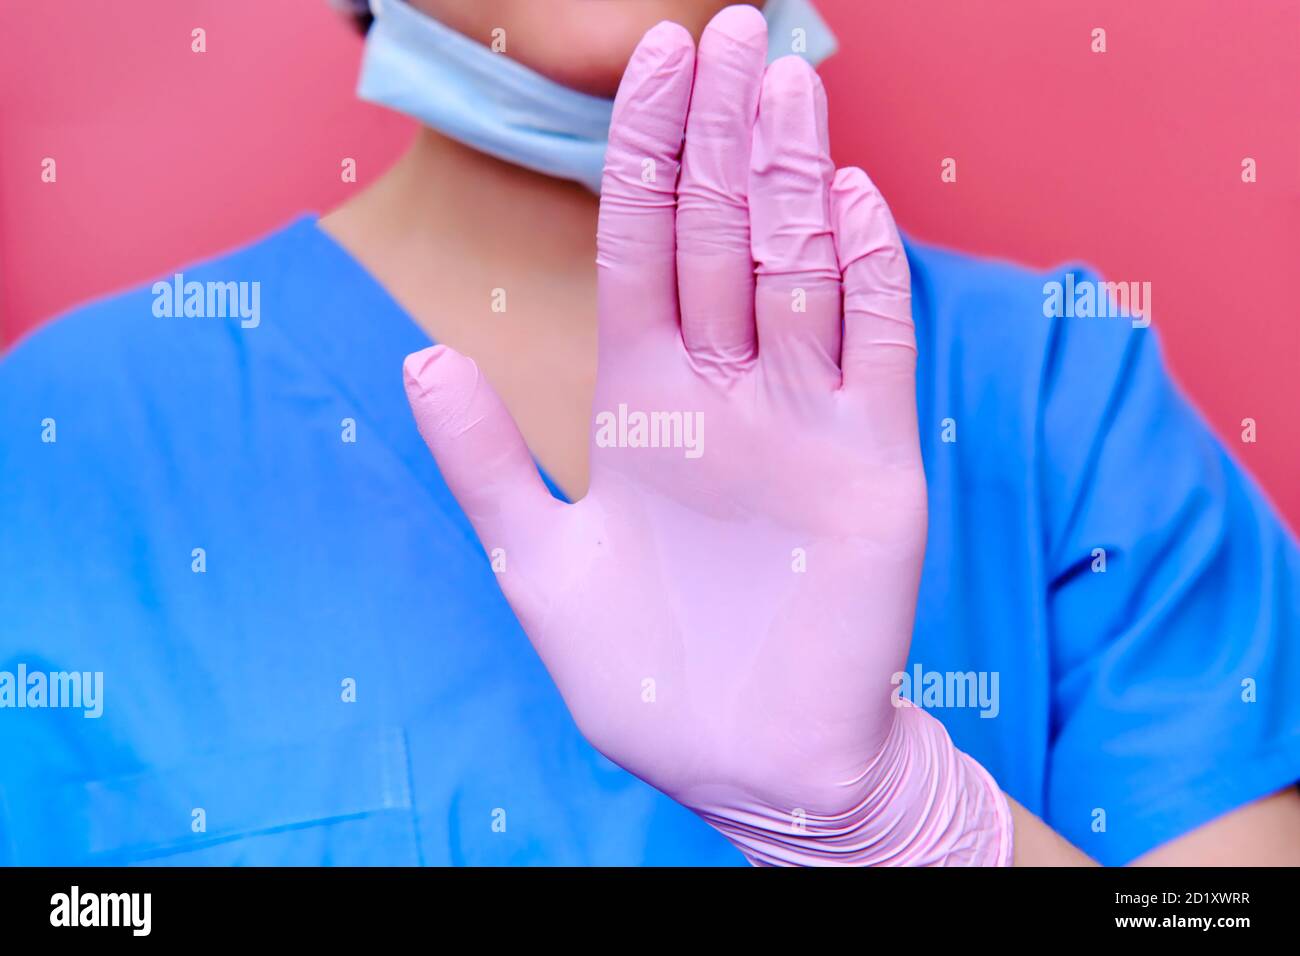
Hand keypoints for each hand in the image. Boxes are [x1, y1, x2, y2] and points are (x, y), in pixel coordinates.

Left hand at [404, 5, 1010, 865]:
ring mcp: (803, 421)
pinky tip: (855, 203)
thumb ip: (484, 459)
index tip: (653, 61)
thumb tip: (423, 354)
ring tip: (788, 83)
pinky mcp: (874, 464)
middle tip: (733, 31)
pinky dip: (871, 279)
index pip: (640, 247)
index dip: (644, 156)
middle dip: (724, 137)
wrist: (746, 761)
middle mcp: (725, 392)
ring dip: (794, 180)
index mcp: (643, 400)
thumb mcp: (536, 563)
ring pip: (800, 272)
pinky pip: (876, 350)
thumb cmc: (641, 675)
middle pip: (720, 237)